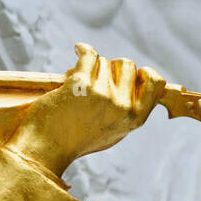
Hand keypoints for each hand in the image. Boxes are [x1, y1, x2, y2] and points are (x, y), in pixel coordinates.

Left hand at [4, 43, 164, 176]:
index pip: (156, 83)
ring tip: (76, 83)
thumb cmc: (75, 140)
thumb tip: (138, 81)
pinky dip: (83, 49)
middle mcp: (122, 107)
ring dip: (90, 67)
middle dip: (110, 67)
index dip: (144, 73)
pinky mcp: (80, 86)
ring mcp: (102, 95)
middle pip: (127, 65)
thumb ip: (127, 111)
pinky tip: (78, 50)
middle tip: (94, 79)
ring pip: (104, 61)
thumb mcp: (112, 132)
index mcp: (134, 119)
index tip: (128, 74)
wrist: (44, 150)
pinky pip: (89, 55)